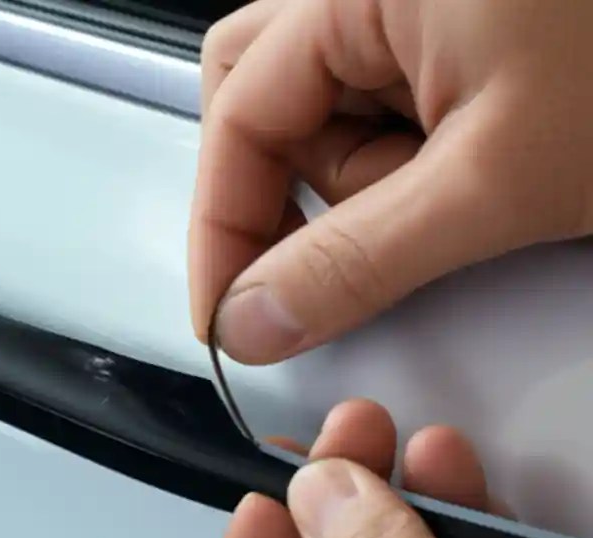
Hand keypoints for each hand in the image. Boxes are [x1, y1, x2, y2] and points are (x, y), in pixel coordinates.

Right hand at [189, 0, 592, 363]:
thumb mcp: (502, 181)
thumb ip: (358, 261)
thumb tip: (257, 315)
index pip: (240, 118)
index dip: (224, 230)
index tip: (231, 316)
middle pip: (265, 98)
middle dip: (297, 188)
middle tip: (339, 251)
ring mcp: (421, 0)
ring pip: (330, 105)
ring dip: (369, 177)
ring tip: (465, 190)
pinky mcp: (463, 22)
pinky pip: (390, 98)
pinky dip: (417, 158)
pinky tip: (485, 163)